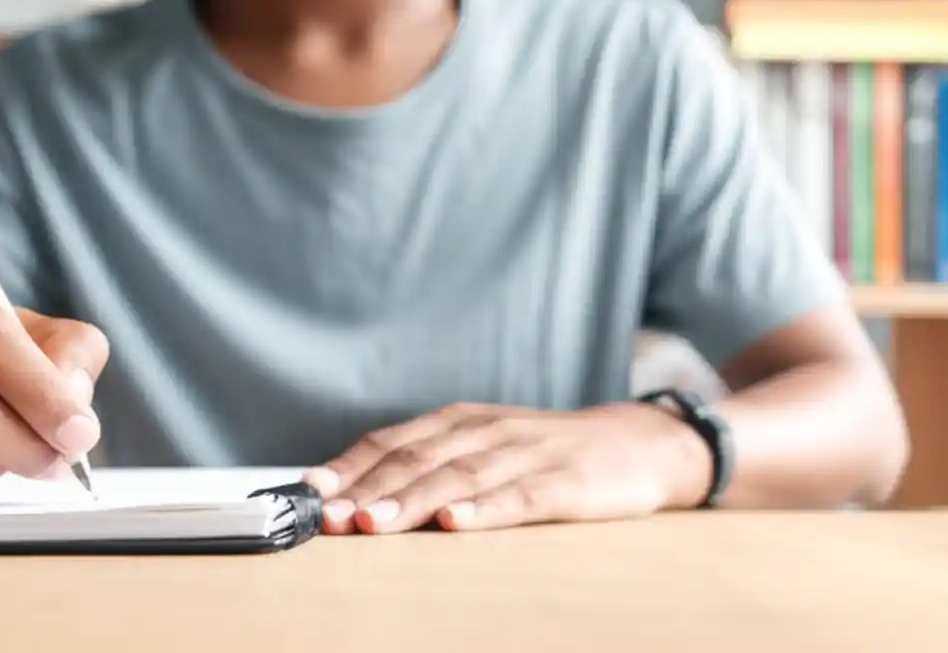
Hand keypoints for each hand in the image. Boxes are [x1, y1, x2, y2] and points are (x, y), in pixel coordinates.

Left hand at [303, 402, 710, 533]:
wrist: (640, 443)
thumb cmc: (548, 454)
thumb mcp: (486, 449)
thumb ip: (431, 466)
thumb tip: (357, 500)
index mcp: (459, 423)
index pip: (391, 443)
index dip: (348, 469)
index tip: (307, 497)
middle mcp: (485, 431)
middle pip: (416, 460)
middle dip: (366, 490)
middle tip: (327, 519)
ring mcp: (525, 454)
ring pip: (458, 477)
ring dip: (411, 500)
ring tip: (372, 524)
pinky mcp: (565, 481)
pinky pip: (519, 497)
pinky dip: (484, 510)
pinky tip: (455, 524)